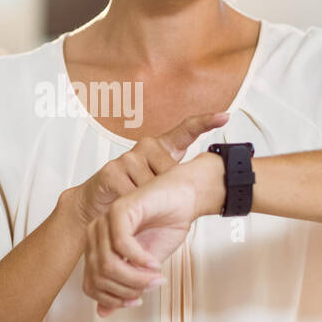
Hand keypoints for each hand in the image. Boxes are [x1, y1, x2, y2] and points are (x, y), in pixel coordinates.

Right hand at [66, 111, 228, 226]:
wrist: (96, 202)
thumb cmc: (132, 190)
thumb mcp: (160, 184)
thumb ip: (177, 179)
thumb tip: (208, 184)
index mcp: (161, 147)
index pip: (185, 130)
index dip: (205, 121)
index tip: (224, 116)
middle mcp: (145, 146)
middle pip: (171, 172)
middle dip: (167, 192)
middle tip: (155, 199)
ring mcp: (127, 157)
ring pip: (152, 186)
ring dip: (148, 202)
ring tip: (138, 202)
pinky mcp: (111, 171)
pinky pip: (133, 194)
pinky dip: (133, 206)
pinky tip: (126, 204)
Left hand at [82, 153, 224, 316]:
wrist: (185, 197)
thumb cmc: (165, 226)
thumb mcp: (143, 266)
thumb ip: (123, 286)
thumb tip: (103, 313)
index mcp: (97, 247)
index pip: (91, 285)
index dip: (113, 300)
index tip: (136, 301)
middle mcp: (96, 234)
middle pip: (99, 278)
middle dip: (127, 290)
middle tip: (150, 287)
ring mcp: (105, 220)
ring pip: (108, 264)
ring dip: (135, 278)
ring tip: (155, 277)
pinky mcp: (120, 210)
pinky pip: (121, 245)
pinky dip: (140, 260)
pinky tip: (154, 263)